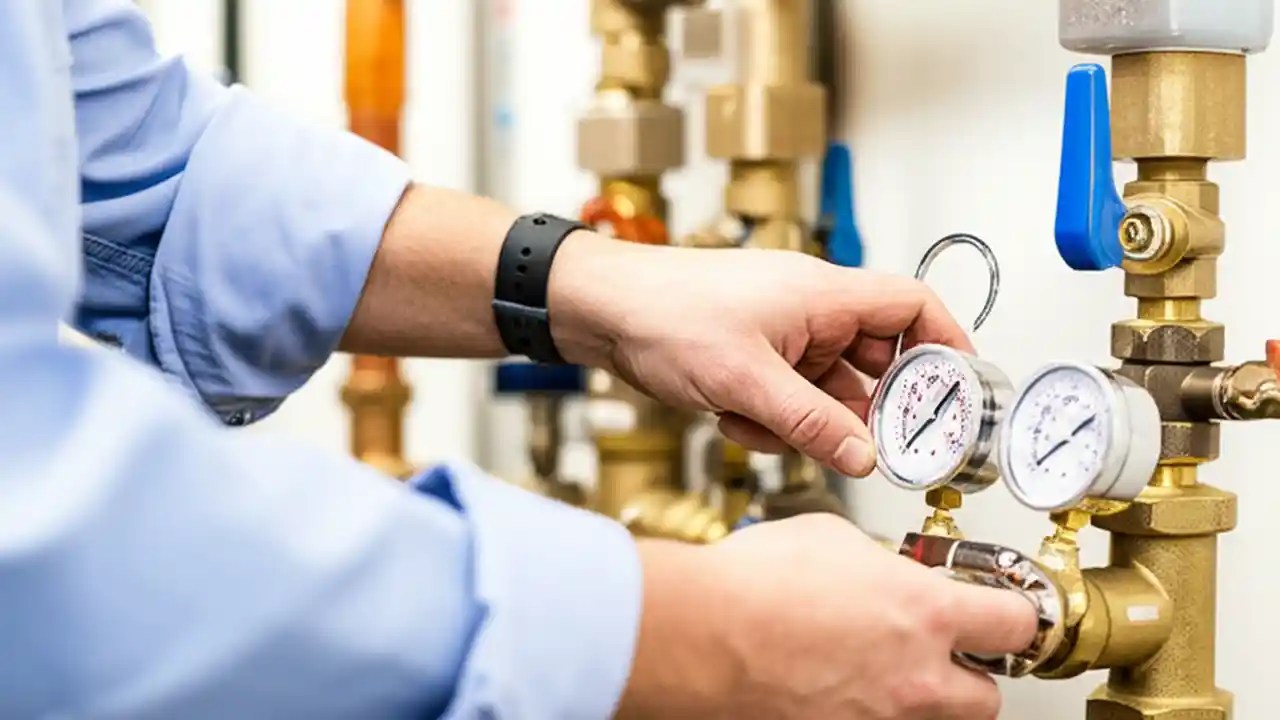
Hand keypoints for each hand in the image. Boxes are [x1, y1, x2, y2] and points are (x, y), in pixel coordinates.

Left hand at [549, 233, 973, 476]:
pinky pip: (787, 399)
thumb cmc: (664, 313)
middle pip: (872, 363)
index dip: (946, 345)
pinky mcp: (753, 358)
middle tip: (851, 444)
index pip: (912, 307)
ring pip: (825, 392)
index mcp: (823, 295)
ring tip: (755, 422)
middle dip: (857, 409)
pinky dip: (765, 418)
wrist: (599, 310)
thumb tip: (864, 456)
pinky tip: (729, 416)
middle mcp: (810, 311)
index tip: (960, 392)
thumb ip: (811, 423)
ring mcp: (782, 335)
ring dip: (799, 421)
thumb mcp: (745, 381)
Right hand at [616, 515, 1038, 718]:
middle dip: (971, 675)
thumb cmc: (755, 584)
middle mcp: (915, 678)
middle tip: (944, 652)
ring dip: (921, 698)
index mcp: (926, 614)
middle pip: (987, 698)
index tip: (1002, 608)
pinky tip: (836, 687)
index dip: (1012, 612)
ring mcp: (878, 719)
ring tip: (882, 670)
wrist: (700, 636)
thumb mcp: (831, 537)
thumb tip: (879, 569)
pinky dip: (866, 711)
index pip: (1015, 623)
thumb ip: (876, 561)